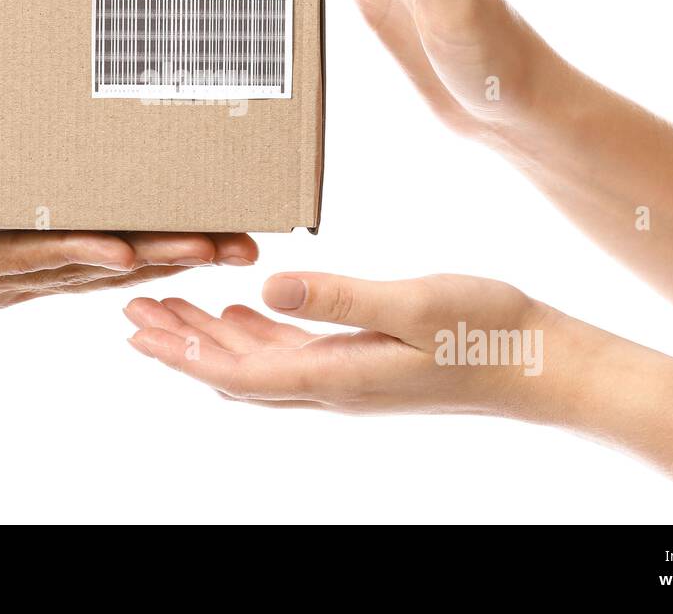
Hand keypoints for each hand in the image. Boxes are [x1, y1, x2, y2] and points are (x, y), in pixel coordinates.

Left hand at [124, 272, 559, 415]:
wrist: (541, 365)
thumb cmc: (485, 330)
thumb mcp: (411, 304)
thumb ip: (338, 297)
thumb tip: (262, 287)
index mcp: (334, 375)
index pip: (235, 370)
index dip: (180, 351)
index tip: (135, 328)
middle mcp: (331, 385)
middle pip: (232, 370)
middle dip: (179, 343)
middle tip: (131, 309)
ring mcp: (348, 376)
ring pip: (257, 363)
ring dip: (210, 338)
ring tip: (170, 308)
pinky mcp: (364, 363)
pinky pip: (290, 353)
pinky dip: (255, 333)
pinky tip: (244, 310)